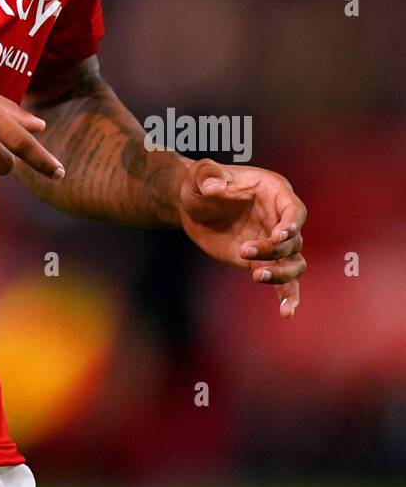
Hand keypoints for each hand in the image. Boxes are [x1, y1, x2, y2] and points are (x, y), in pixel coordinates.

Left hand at [178, 159, 306, 317]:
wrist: (192, 206)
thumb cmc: (200, 184)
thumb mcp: (200, 174)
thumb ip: (208, 175)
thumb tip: (215, 187)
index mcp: (273, 192)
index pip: (293, 210)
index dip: (291, 224)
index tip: (278, 236)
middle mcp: (278, 218)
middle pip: (294, 240)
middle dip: (272, 249)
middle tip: (243, 251)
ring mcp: (273, 242)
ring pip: (294, 262)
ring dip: (281, 273)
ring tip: (257, 276)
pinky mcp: (262, 261)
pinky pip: (284, 281)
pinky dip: (287, 295)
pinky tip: (286, 312)